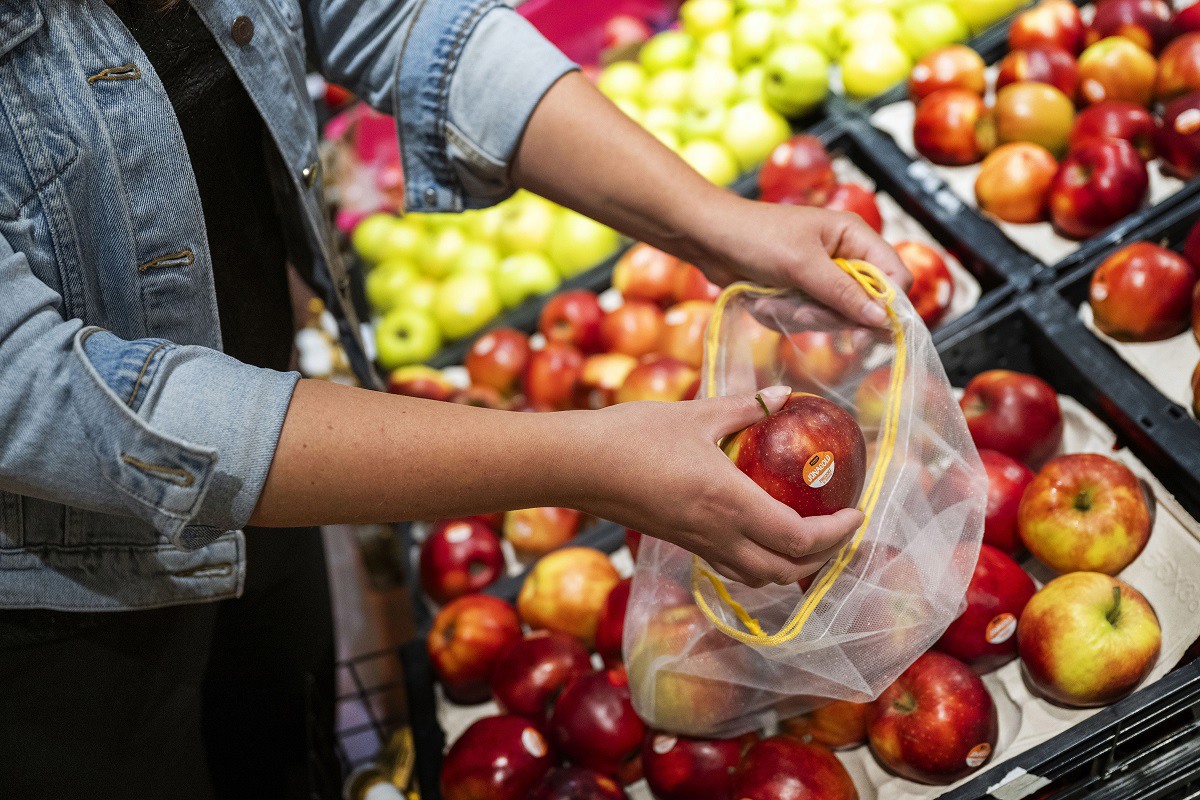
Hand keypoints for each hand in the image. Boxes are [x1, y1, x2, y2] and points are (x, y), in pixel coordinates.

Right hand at [571, 386, 863, 587]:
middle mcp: (719, 534)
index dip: (837, 534)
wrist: (579, 467)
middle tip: (842, 532)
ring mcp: (698, 544)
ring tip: (810, 539)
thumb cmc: (634, 436)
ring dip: (792, 567)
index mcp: (730, 502)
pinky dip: (760, 562)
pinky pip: (733, 567)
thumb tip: (783, 395)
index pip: (800, 538)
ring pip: (759, 577)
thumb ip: (746, 406)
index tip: (857, 513)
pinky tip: (762, 533)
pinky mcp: (682, 543)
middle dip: (824, 559)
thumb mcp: (697, 413)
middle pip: (786, 571)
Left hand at [683, 197, 911, 327]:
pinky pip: (808, 318)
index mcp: (855, 236)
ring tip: (773, 300)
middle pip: (864, 304)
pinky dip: (785, 315)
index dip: (887, 306)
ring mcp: (822, 277)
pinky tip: (763, 301)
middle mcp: (845, 256)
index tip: (867, 329)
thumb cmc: (754, 237)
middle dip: (830, 314)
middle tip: (800, 310)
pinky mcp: (801, 293)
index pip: (895, 277)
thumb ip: (843, 293)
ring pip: (833, 316)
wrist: (708, 238)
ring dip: (802, 316)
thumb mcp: (802, 265)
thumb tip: (883, 319)